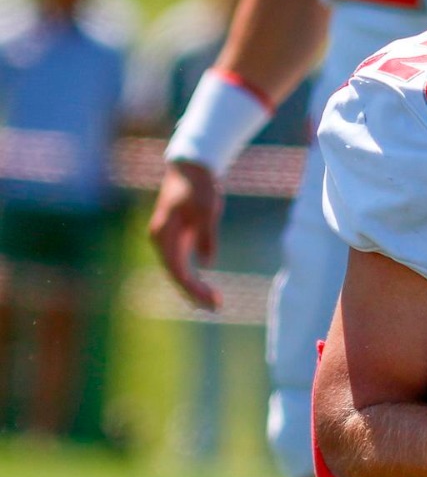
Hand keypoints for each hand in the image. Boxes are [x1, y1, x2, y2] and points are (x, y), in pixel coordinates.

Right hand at [149, 160, 222, 309]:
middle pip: (175, 274)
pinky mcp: (175, 239)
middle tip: (216, 307)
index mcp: (164, 234)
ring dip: (193, 288)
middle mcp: (160, 240)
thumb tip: (207, 263)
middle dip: (194, 293)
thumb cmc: (199, 186)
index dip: (192, 288)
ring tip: (213, 303)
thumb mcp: (208, 210)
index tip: (210, 300)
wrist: (190, 168)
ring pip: (177, 271)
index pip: (176, 270)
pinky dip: (192, 277)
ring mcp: (166, 240)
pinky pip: (180, 264)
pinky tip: (204, 290)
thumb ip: (206, 236)